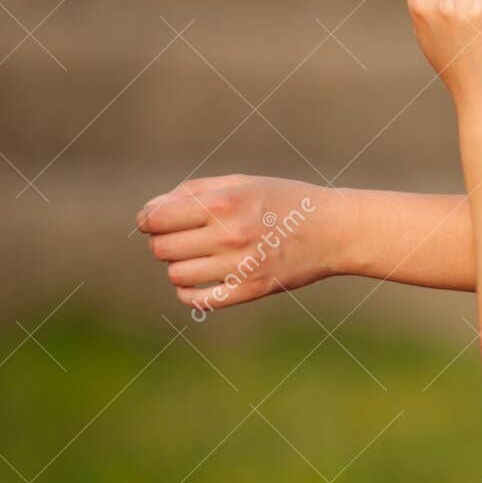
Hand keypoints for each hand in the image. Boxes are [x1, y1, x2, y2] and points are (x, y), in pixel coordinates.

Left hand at [135, 175, 341, 313]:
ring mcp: (239, 266)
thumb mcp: (243, 182)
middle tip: (184, 235)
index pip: (156, 219)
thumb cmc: (284, 200)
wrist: (334, 230)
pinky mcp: (249, 290)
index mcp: (224, 203)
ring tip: (199, 254)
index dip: (147, 220)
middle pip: (162, 249)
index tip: (154, 220)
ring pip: (176, 274)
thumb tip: (149, 212)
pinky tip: (200, 279)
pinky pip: (197, 300)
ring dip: (180, 264)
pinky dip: (189, 291)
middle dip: (164, 241)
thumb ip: (194, 191)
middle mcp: (229, 234)